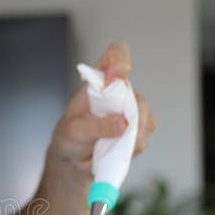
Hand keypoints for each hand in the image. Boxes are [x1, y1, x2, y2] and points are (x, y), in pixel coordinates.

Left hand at [47, 41, 155, 176]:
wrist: (71, 160)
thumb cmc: (68, 138)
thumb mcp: (74, 131)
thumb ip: (96, 126)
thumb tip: (123, 123)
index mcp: (98, 82)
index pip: (116, 54)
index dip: (119, 60)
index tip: (113, 77)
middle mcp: (117, 93)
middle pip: (137, 96)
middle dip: (131, 116)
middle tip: (118, 130)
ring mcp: (128, 112)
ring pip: (146, 119)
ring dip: (132, 136)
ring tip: (108, 145)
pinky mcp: (136, 130)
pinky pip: (145, 136)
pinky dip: (133, 146)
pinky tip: (117, 150)